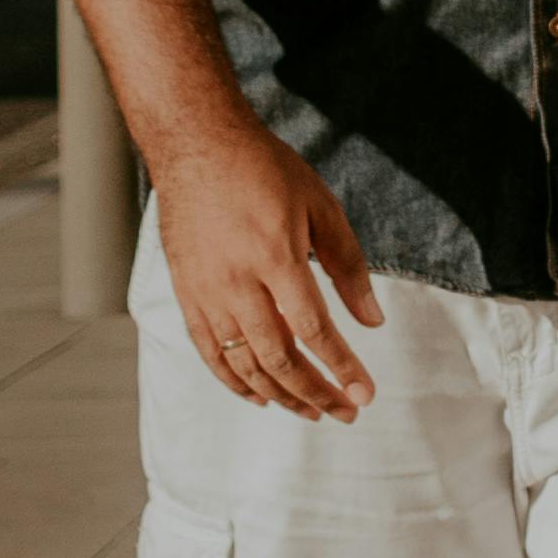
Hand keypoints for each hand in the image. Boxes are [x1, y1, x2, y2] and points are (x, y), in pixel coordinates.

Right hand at [154, 116, 384, 417]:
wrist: (196, 145)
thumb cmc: (264, 170)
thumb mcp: (321, 206)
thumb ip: (348, 266)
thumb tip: (373, 321)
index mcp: (275, 256)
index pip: (313, 329)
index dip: (341, 367)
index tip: (365, 394)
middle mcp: (236, 281)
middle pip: (278, 357)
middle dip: (316, 392)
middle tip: (345, 412)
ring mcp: (205, 291)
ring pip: (243, 362)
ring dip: (280, 394)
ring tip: (311, 411)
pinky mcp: (185, 293)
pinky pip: (208, 351)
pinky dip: (234, 380)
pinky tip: (259, 396)